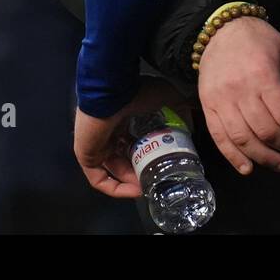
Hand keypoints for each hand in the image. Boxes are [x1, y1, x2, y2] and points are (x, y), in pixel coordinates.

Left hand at [74, 77, 194, 198]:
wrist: (113, 90)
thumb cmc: (137, 91)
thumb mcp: (169, 98)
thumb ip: (181, 111)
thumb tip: (193, 128)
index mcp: (123, 118)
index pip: (136, 142)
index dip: (150, 155)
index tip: (165, 162)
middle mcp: (108, 132)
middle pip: (126, 159)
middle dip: (143, 171)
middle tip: (158, 177)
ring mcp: (95, 145)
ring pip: (115, 171)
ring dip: (132, 182)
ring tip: (150, 186)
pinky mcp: (86, 156)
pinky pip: (100, 179)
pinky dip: (117, 188)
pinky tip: (135, 190)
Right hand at [196, 16, 279, 174]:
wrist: (222, 30)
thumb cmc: (262, 41)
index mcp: (263, 74)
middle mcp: (240, 90)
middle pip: (266, 131)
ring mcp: (221, 100)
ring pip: (243, 139)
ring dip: (264, 158)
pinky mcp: (208, 106)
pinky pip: (219, 138)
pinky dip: (233, 157)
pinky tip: (248, 168)